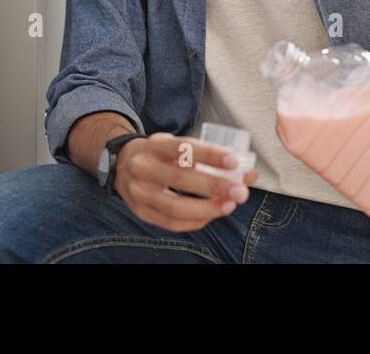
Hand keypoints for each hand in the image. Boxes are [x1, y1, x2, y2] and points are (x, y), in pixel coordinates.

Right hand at [114, 133, 259, 232]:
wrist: (120, 164)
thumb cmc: (159, 154)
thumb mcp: (176, 145)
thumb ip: (209, 158)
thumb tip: (249, 174)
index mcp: (155, 146)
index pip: (184, 148)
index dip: (210, 155)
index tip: (234, 161)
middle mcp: (143, 168)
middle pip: (181, 179)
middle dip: (214, 187)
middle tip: (240, 191)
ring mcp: (139, 193)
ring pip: (174, 207)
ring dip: (206, 209)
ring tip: (229, 206)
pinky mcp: (141, 212)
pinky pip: (170, 223)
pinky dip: (195, 222)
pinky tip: (211, 215)